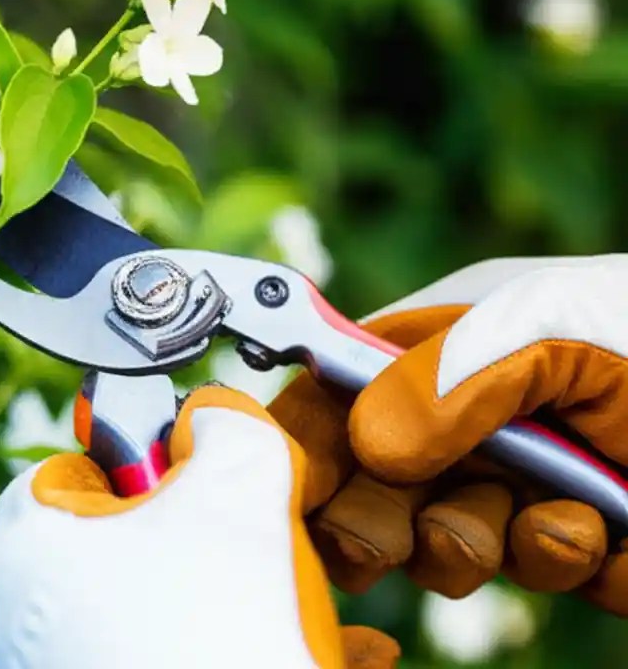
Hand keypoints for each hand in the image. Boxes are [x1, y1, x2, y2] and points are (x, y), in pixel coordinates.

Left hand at [0, 386, 399, 668]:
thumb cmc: (199, 640)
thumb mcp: (234, 500)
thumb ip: (229, 437)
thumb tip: (217, 419)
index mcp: (31, 542)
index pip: (92, 463)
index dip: (166, 461)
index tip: (220, 482)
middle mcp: (29, 613)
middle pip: (138, 545)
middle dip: (225, 547)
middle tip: (284, 559)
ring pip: (169, 616)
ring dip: (249, 608)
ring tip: (323, 624)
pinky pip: (174, 663)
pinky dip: (239, 652)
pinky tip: (328, 660)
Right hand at [272, 254, 627, 611]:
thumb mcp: (561, 320)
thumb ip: (453, 368)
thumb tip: (368, 440)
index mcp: (447, 340)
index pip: (333, 388)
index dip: (305, 439)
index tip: (293, 488)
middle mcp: (471, 411)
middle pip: (365, 479)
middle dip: (374, 517)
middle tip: (390, 538)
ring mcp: (519, 477)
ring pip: (435, 540)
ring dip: (473, 541)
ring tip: (539, 518)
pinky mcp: (572, 539)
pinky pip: (526, 569)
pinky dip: (556, 556)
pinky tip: (596, 530)